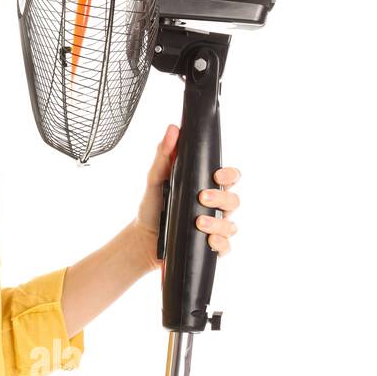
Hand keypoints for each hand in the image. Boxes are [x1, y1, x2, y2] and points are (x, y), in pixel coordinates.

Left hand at [133, 124, 241, 270]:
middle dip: (221, 197)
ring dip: (218, 223)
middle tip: (201, 197)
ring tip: (199, 221)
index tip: (216, 174)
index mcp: (207, 187)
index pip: (230, 177)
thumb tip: (172, 129)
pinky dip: (220, 244)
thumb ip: (164, 154)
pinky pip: (225, 247)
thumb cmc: (153, 205)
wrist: (142, 237)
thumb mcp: (155, 178)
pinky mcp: (211, 247)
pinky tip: (209, 240)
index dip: (229, 174)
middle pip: (234, 199)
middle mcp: (216, 207)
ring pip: (232, 224)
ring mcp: (217, 227)